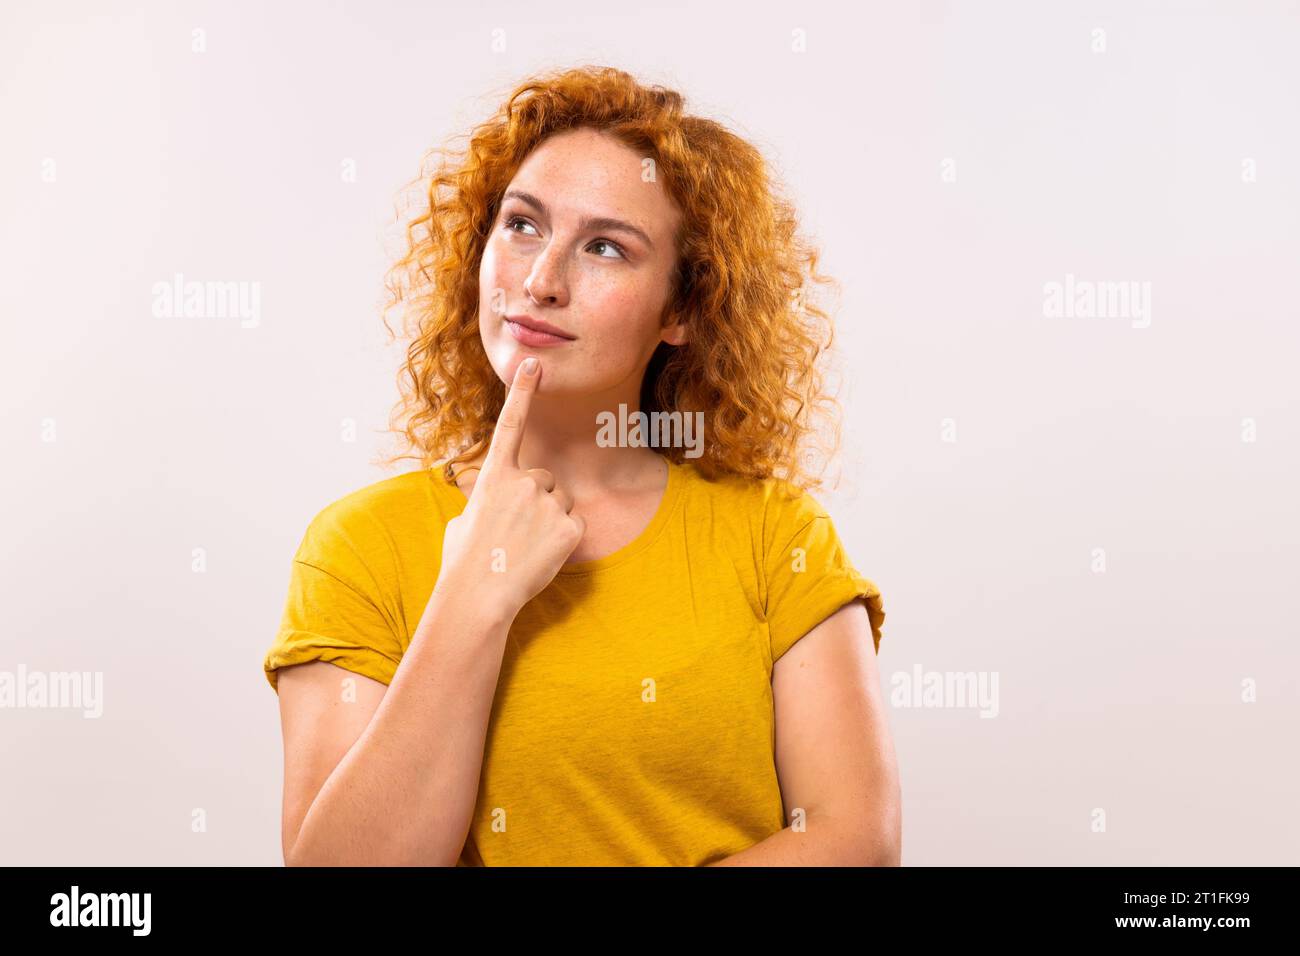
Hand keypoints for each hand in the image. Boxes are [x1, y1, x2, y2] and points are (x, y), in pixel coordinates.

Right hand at [436, 357, 584, 616]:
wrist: (479, 596)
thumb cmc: (463, 564)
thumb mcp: (463, 522)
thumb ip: (483, 502)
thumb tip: (489, 506)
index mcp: (493, 476)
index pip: (511, 424)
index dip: (522, 392)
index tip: (532, 364)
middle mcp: (524, 481)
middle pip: (545, 479)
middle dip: (536, 500)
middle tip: (516, 532)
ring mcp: (549, 503)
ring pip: (561, 502)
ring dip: (549, 519)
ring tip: (526, 546)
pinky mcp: (570, 528)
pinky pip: (573, 526)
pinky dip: (562, 541)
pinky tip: (541, 556)